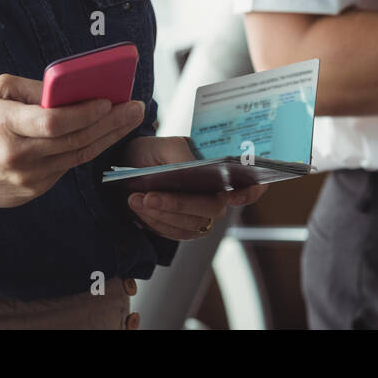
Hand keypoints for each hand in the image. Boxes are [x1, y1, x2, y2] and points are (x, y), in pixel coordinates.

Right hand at [0, 74, 144, 211]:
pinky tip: (105, 136)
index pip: (54, 121)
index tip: (109, 101)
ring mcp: (27, 177)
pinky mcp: (33, 191)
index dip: (85, 113)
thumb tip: (72, 88)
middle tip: (136, 108)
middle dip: (111, 123)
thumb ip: (33, 88)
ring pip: (78, 156)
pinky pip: (67, 167)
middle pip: (75, 140)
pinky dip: (88, 150)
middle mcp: (18, 154)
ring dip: (108, 137)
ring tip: (130, 119)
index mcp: (6, 124)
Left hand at [118, 136, 268, 240]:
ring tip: (136, 198)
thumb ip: (180, 153)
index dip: (250, 193)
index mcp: (218, 171)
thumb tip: (191, 168)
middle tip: (150, 196)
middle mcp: (214, 195)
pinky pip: (174, 233)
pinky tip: (136, 206)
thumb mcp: (164, 145)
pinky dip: (154, 221)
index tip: (232, 196)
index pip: (250, 185)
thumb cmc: (151, 152)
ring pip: (191, 225)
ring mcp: (198, 214)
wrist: (127, 166)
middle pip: (213, 209)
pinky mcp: (181, 228)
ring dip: (161, 214)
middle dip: (179, 205)